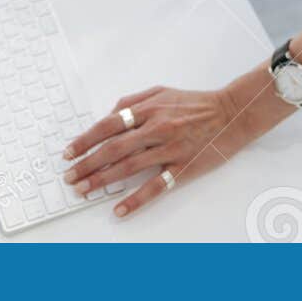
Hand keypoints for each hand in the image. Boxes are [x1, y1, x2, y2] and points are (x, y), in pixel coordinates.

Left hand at [61, 84, 283, 218]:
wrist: (232, 112)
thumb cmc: (195, 103)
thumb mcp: (161, 92)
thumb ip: (133, 102)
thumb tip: (108, 116)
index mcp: (149, 109)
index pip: (108, 125)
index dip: (85, 139)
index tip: (70, 152)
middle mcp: (157, 128)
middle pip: (114, 148)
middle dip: (87, 163)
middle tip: (70, 176)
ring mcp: (170, 149)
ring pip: (130, 167)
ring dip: (103, 180)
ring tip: (84, 190)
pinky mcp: (184, 167)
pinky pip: (156, 186)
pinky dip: (136, 199)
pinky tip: (120, 209)